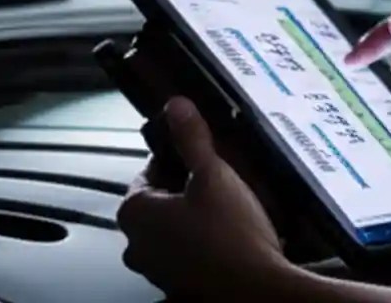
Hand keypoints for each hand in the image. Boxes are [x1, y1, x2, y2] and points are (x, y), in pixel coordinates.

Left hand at [117, 97, 293, 299]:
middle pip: (160, 202)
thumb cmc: (230, 231)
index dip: (179, 160)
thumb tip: (175, 105)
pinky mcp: (177, 286)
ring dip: (195, 218)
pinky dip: (203, 243)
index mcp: (135, 212)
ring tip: (232, 210)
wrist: (255, 288)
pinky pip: (186, 253)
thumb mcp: (215, 175)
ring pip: (173, 229)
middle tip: (223, 183)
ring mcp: (155, 269)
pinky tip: (231, 237)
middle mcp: (135, 244)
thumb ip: (193, 139)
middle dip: (187, 191)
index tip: (208, 160)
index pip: (148, 171)